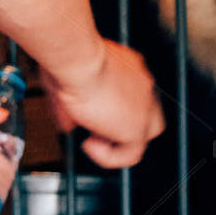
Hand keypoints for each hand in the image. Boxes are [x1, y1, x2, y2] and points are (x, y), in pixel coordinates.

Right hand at [43, 40, 164, 168]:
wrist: (77, 58)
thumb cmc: (69, 58)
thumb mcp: (69, 78)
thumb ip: (74, 102)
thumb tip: (69, 124)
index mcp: (130, 66)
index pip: (133, 93)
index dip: (114, 107)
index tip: (92, 109)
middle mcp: (143, 83)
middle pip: (146, 114)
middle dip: (121, 125)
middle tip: (94, 129)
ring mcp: (145, 105)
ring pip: (143, 134)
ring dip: (116, 142)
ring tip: (90, 139)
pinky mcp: (137, 128)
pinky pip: (130, 155)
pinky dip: (108, 157)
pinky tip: (88, 145)